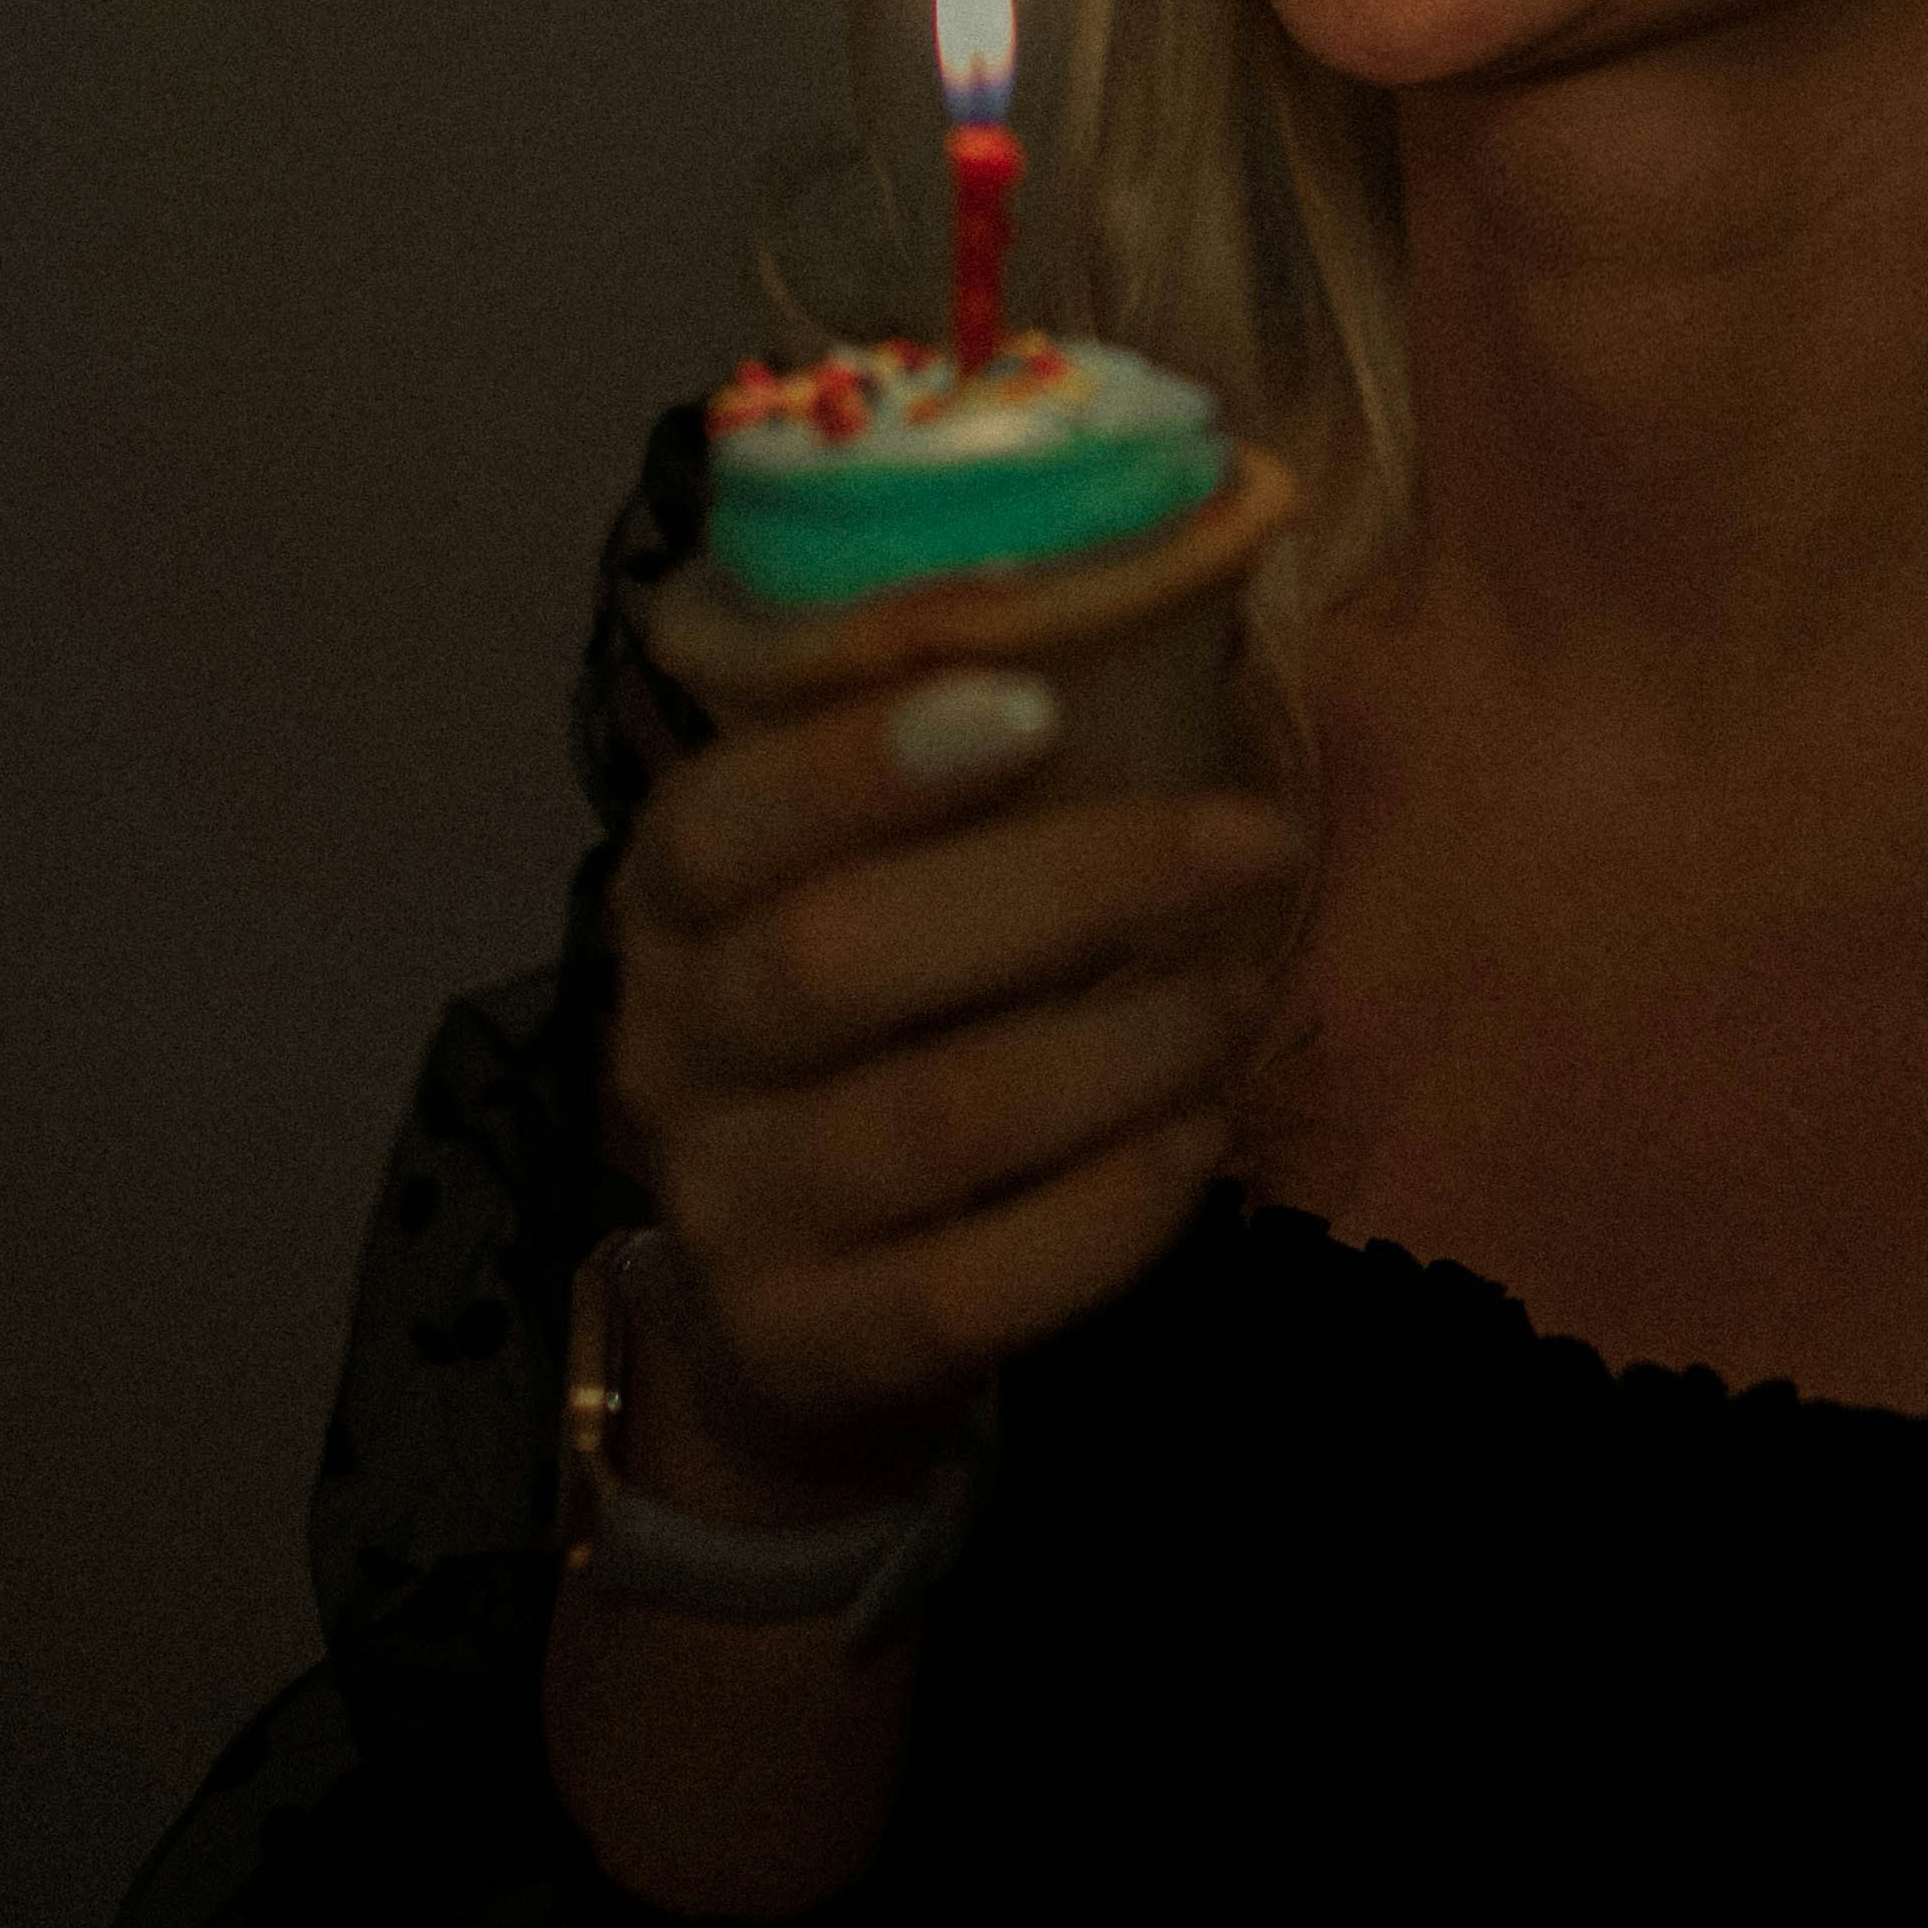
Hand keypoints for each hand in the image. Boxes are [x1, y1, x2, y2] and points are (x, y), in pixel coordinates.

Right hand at [607, 666, 1308, 1505]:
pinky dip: (1113, 1208)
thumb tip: (1182, 582)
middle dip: (1073, 884)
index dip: (866, 757)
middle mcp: (673, 1051)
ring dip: (1126, 1046)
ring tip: (1240, 994)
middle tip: (1254, 844)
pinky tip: (1197, 1135)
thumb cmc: (888, 1029)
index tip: (1039, 703)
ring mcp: (730, 1210)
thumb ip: (974, 758)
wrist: (799, 1315)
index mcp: (677, 900)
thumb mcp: (880, 883)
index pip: (724, 818)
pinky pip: (974, 1287)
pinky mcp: (808, 1346)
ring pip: (932, 1122)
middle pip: (837, 956)